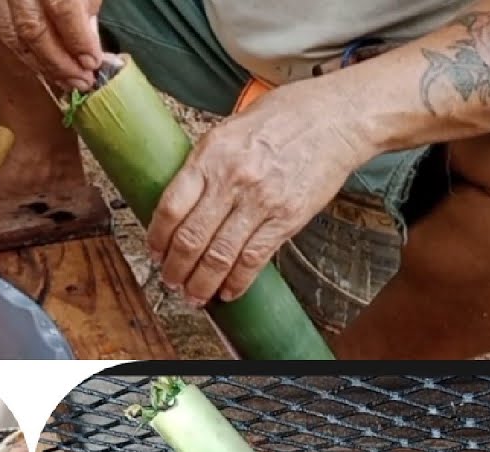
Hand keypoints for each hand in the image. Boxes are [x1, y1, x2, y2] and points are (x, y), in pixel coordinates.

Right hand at [0, 0, 103, 90]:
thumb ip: (87, 9)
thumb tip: (88, 49)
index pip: (62, 9)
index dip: (78, 41)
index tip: (92, 64)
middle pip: (32, 30)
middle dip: (59, 63)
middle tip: (81, 82)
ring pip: (14, 36)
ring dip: (41, 65)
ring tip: (66, 81)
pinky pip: (6, 32)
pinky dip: (27, 55)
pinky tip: (45, 67)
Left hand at [148, 82, 374, 304]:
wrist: (336, 119)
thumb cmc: (284, 118)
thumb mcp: (230, 129)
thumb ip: (204, 164)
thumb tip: (180, 200)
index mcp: (211, 155)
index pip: (170, 207)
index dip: (157, 238)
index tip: (154, 252)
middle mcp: (232, 180)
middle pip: (191, 238)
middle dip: (175, 268)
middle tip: (170, 281)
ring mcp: (261, 201)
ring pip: (219, 256)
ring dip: (201, 283)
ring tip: (193, 295)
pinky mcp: (287, 218)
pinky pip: (254, 259)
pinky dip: (237, 281)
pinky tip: (228, 291)